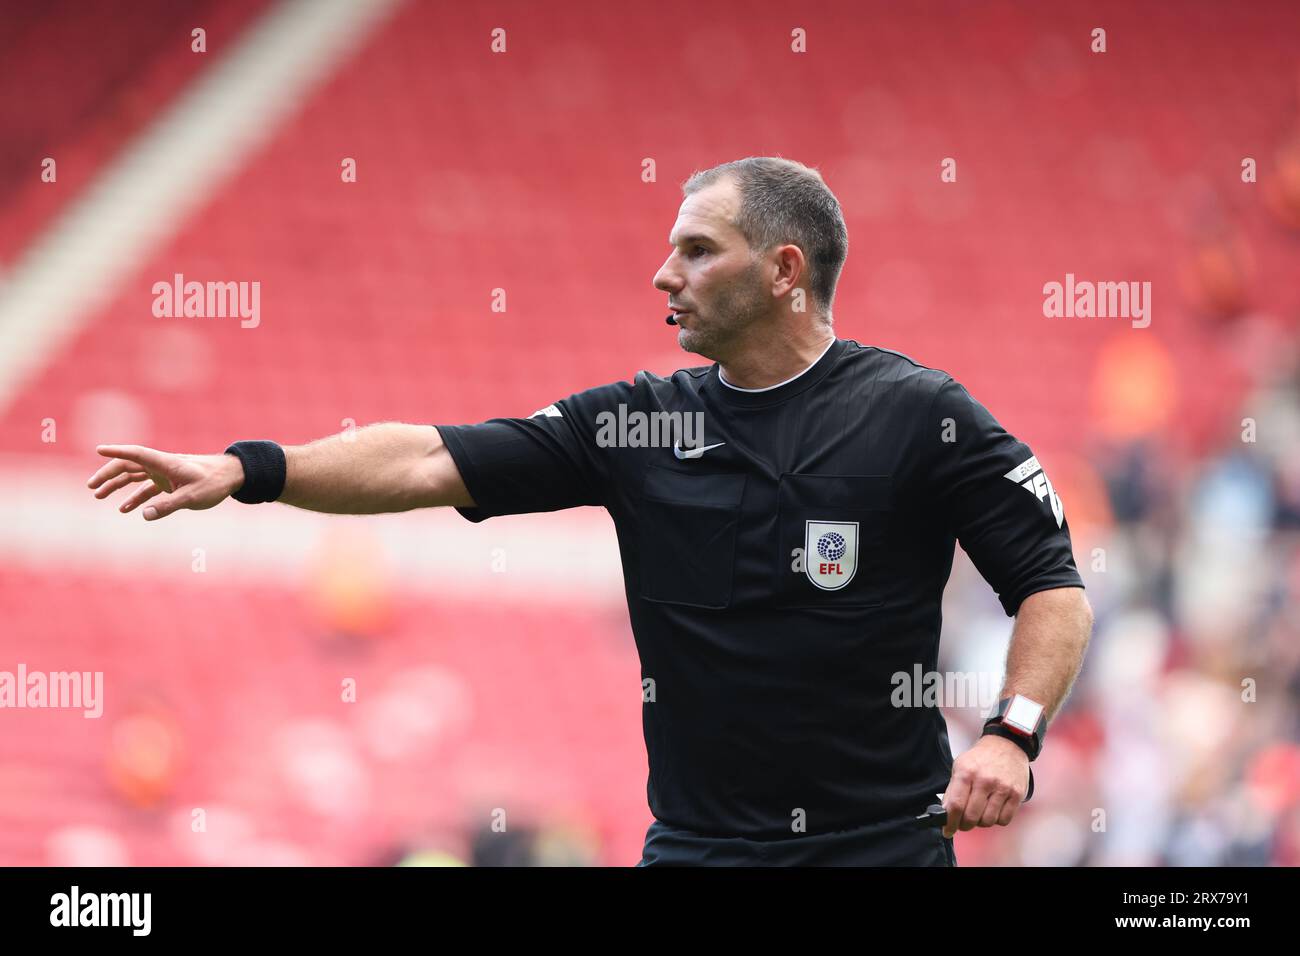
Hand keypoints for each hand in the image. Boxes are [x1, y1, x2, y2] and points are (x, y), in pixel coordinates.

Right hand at [87, 444, 244, 520]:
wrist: (233, 477)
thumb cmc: (215, 483)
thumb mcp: (193, 498)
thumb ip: (168, 506)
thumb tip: (143, 514)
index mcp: (166, 463)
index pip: (136, 454)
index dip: (117, 451)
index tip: (99, 449)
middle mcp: (162, 465)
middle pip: (129, 465)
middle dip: (108, 474)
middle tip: (91, 487)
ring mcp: (165, 473)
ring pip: (134, 475)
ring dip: (117, 484)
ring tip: (98, 495)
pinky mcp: (170, 482)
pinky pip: (147, 487)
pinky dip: (135, 496)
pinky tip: (126, 509)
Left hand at [941, 733, 1029, 838]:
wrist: (1007, 745)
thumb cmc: (981, 759)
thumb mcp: (960, 767)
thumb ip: (952, 790)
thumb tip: (945, 814)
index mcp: (966, 772)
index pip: (956, 805)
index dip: (950, 823)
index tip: (947, 831)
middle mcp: (985, 780)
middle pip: (972, 817)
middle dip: (965, 825)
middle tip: (963, 823)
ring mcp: (1002, 787)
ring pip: (988, 821)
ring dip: (981, 823)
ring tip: (979, 814)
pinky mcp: (1017, 794)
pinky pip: (1004, 820)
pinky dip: (997, 820)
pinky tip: (993, 811)